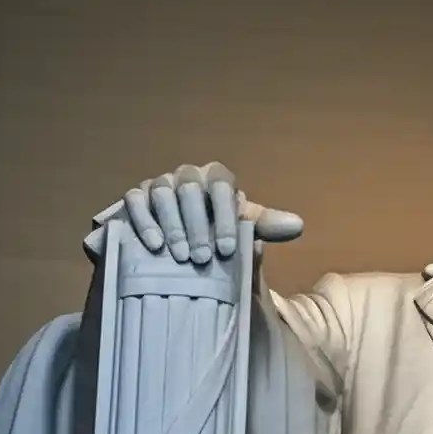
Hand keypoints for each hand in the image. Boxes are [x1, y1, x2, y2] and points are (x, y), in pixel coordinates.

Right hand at [123, 162, 303, 262]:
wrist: (174, 245)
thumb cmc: (213, 234)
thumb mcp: (240, 230)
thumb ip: (265, 226)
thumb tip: (297, 226)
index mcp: (216, 178)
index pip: (223, 187)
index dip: (226, 217)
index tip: (228, 249)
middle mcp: (187, 175)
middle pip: (191, 190)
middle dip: (197, 226)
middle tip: (202, 258)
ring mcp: (159, 183)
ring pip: (162, 194)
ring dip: (172, 226)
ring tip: (180, 257)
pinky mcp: (135, 196)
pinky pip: (135, 201)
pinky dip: (145, 222)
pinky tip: (154, 246)